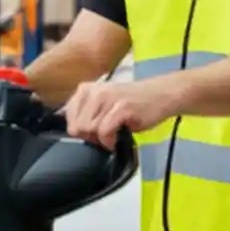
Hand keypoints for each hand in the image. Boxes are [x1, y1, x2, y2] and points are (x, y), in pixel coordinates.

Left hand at [63, 79, 178, 150]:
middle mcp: (94, 91)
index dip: (82, 131)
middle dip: (91, 137)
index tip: (96, 129)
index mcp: (85, 89)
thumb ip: (85, 114)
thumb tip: (73, 132)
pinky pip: (104, 132)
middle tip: (107, 132)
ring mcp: (107, 98)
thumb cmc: (132, 103)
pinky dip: (110, 141)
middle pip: (77, 128)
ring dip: (102, 139)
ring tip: (115, 132)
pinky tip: (118, 138)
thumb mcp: (103, 105)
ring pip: (89, 130)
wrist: (161, 95)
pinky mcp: (121, 108)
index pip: (68, 119)